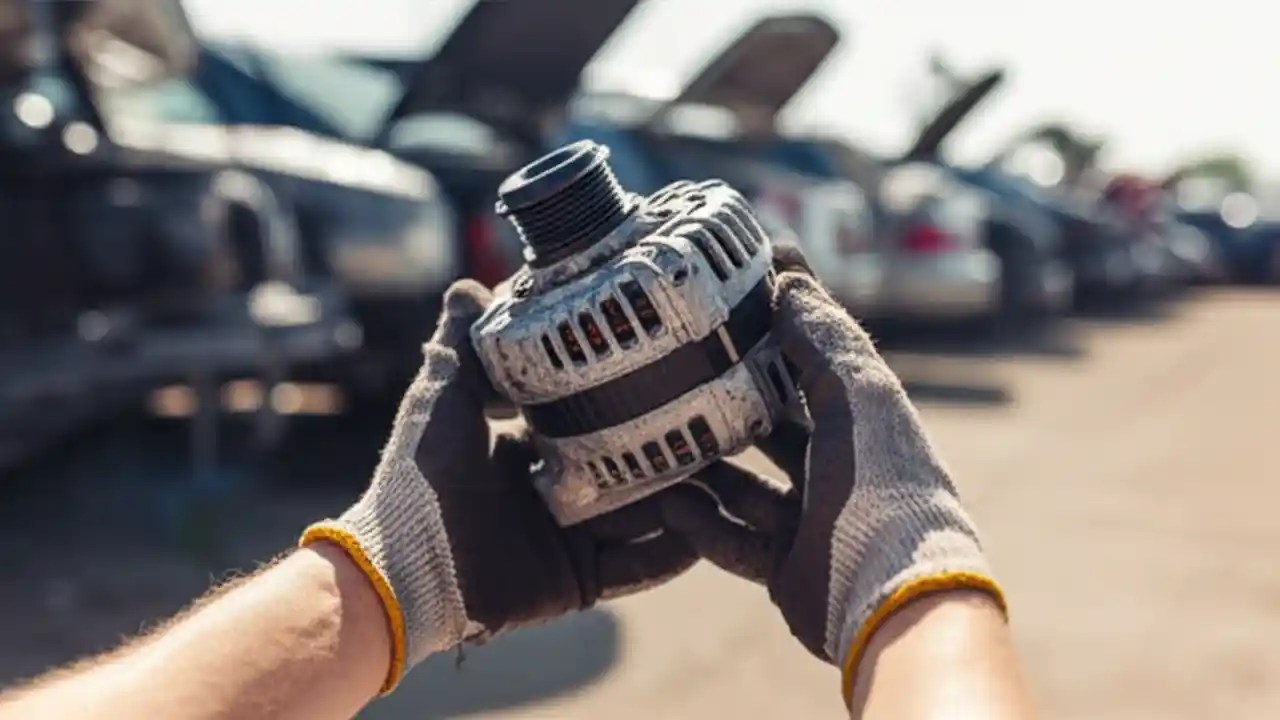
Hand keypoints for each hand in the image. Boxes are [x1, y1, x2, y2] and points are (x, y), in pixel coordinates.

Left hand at [302, 280, 699, 692]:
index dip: (633, 402)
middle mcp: (557, 496)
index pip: (595, 423)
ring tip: (731, 474)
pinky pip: (637, 570)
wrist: (403, 564)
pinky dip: (670, 556)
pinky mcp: (579, 583)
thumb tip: (468, 283)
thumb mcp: (443, 399)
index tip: (677, 372)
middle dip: (674, 451)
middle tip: (720, 422)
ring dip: (685, 500)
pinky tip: (706, 533)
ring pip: (644, 519)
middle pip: (632, 471)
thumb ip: (461, 346)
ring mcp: (572, 541)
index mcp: (529, 454)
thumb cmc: (418, 478)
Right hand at [663, 248, 1004, 704]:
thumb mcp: (861, 400)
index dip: (780, 322)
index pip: (816, 358)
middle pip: (773, 423)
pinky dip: (700, 524)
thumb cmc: (887, 487)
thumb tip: (790, 281)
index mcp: (865, 421)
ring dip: (704, 466)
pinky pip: (732, 540)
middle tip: (671, 370)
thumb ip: (826, 341)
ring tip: (653, 441)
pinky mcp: (787, 568)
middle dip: (728, 400)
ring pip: (743, 484)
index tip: (732, 290)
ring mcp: (813, 520)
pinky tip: (667, 503)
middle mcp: (840, 468)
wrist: (894, 600)